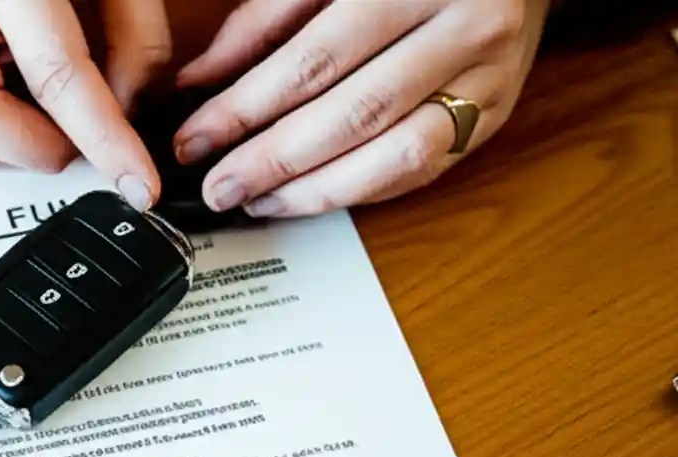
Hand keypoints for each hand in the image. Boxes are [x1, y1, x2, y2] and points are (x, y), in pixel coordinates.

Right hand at [0, 0, 171, 209]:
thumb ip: (138, 41)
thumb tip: (128, 118)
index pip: (56, 76)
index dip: (106, 140)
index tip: (140, 186)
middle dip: (46, 141)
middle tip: (84, 113)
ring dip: (19, 138)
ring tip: (48, 92)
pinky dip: (1, 127)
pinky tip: (22, 87)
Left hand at [172, 0, 552, 215]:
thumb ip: (264, 21)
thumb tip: (200, 82)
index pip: (314, 60)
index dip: (246, 108)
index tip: (195, 140)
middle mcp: (464, 25)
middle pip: (354, 114)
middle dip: (274, 161)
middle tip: (219, 187)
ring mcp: (488, 75)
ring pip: (396, 155)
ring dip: (317, 191)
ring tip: (259, 201)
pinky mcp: (496, 112)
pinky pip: (425, 169)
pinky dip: (362, 190)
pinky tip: (312, 195)